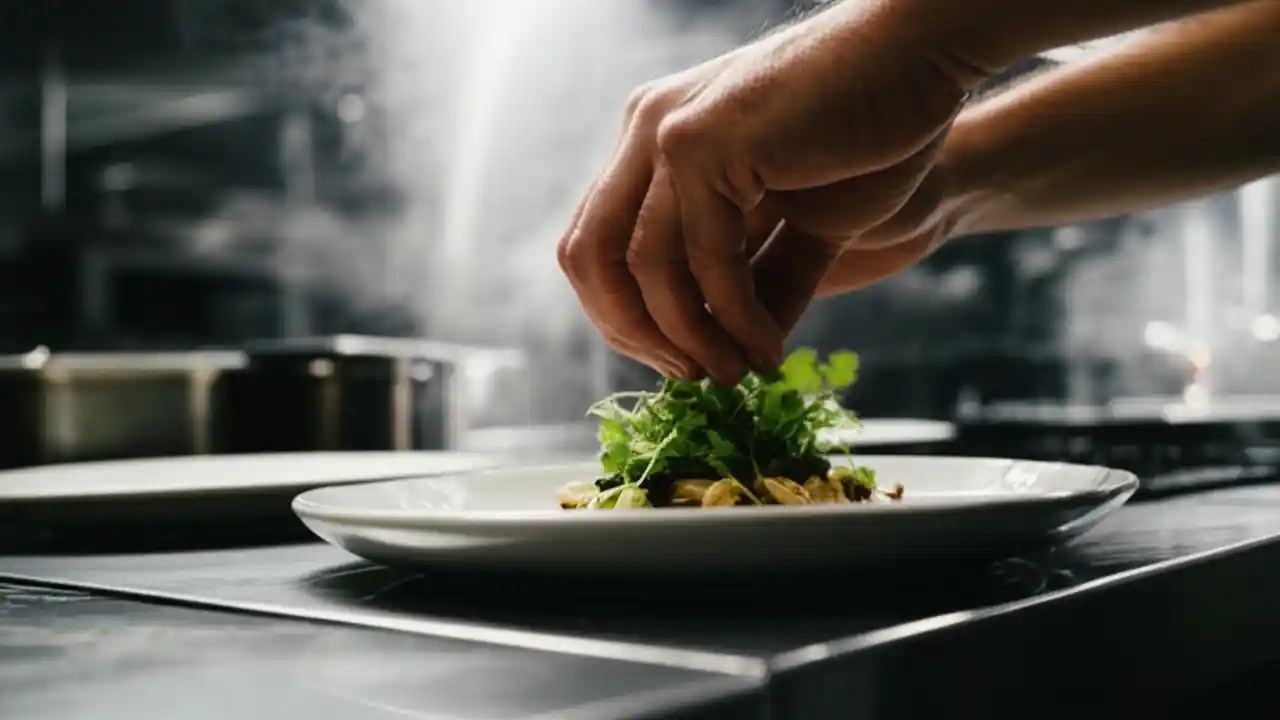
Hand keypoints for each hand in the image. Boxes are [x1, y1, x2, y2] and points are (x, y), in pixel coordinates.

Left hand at [557, 1, 974, 384]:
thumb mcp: (798, 224)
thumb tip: (726, 358)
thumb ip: (756, 280)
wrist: (918, 65)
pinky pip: (706, 259)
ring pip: (643, 269)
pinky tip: (766, 346)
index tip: (683, 362)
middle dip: (636, 336)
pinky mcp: (705, 140)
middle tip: (697, 378)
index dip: (626, 318)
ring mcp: (668, 131)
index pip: (596, 246)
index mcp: (652, 141)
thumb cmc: (868, 133)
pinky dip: (735, 317)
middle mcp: (645, 131)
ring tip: (737, 373)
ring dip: (691, 339)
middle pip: (589, 260)